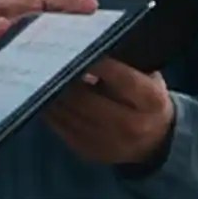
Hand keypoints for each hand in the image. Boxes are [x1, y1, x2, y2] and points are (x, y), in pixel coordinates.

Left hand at [43, 58, 175, 165]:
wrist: (154, 140)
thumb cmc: (147, 97)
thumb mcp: (147, 77)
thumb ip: (124, 63)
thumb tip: (89, 45)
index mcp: (151, 101)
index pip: (123, 79)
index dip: (99, 64)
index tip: (79, 47)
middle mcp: (132, 126)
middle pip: (88, 100)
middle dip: (66, 79)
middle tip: (49, 59)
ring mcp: (110, 144)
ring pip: (70, 115)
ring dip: (53, 94)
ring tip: (42, 74)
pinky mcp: (90, 152)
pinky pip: (62, 128)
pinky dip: (51, 110)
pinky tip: (45, 94)